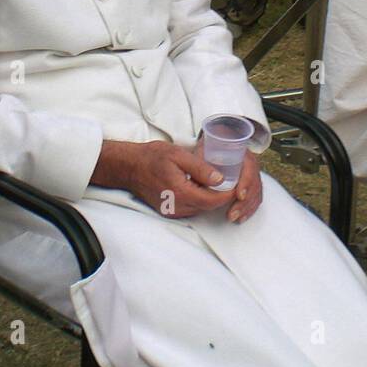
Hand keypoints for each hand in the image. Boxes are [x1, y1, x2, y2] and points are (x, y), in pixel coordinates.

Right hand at [94, 139, 232, 218]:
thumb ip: (201, 168)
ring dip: (210, 199)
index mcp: (181, 193)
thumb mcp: (178, 155)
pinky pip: (190, 209)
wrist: (129, 167)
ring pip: (200, 209)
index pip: (213, 200)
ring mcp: (172, 211)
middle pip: (208, 207)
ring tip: (217, 182)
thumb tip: (220, 179)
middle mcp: (177, 207)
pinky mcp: (168, 211)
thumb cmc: (152, 157)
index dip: (228, 194)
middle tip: (231, 181)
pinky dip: (199, 200)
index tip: (237, 184)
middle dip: (221, 196)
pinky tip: (200, 187)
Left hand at [195, 138, 262, 223]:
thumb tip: (205, 179)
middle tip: (232, 213)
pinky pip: (255, 198)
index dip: (246, 182)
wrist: (217, 142)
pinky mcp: (250, 185)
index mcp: (242, 153)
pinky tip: (241, 217)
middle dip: (245, 202)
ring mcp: (252, 175)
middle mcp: (250, 164)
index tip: (238, 195)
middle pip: (255, 184)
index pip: (249, 168)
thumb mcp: (204, 150)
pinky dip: (249, 209)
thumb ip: (203, 163)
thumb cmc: (211, 146)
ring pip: (256, 193)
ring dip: (246, 208)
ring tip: (234, 218)